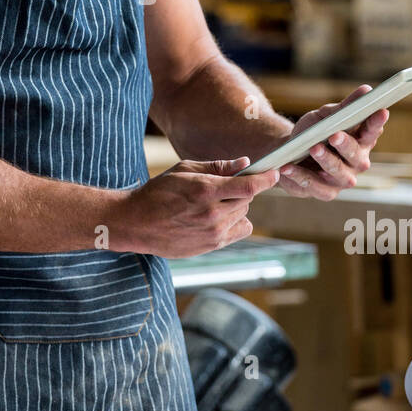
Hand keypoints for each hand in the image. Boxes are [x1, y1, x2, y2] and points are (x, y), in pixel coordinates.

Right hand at [107, 157, 278, 258]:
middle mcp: (212, 215)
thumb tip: (244, 163)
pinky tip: (217, 218)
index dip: (266, 179)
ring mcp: (212, 234)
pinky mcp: (210, 247)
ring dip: (236, 207)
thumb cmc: (158, 192)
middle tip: (222, 187)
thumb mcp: (184, 170)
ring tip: (214, 204)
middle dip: (240, 190)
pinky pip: (238, 232)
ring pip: (244, 216)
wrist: (137, 223)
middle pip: (247, 200)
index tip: (275, 173)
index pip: (249, 186)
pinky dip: (234, 223)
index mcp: (206, 191)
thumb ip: (217, 167)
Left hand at [272, 85, 387, 200]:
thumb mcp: (326, 116)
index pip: (372, 132)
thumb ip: (346, 107)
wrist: (288, 154)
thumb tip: (367, 90)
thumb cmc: (313, 132)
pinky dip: (300, 176)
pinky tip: (288, 167)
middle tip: (335, 135)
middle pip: (356, 156)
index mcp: (361, 142)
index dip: (376, 123)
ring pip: (338, 173)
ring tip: (313, 148)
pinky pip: (314, 187)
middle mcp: (356, 163)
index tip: (380, 111)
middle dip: (346, 145)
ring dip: (326, 161)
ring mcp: (341, 180)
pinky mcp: (324, 192)